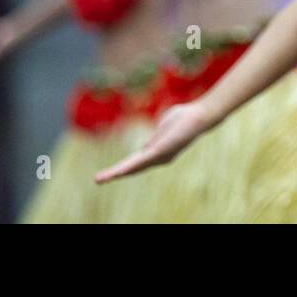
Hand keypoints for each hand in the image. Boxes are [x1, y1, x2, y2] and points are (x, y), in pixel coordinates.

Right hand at [93, 101, 211, 182]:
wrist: (199, 116)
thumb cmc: (184, 118)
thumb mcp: (163, 127)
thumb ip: (154, 136)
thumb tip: (147, 145)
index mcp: (157, 152)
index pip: (136, 162)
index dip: (121, 168)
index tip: (107, 175)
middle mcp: (158, 158)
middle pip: (132, 168)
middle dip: (114, 174)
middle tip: (97, 180)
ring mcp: (159, 156)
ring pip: (133, 166)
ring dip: (115, 173)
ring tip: (100, 179)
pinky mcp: (160, 151)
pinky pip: (141, 160)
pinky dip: (128, 167)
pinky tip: (117, 172)